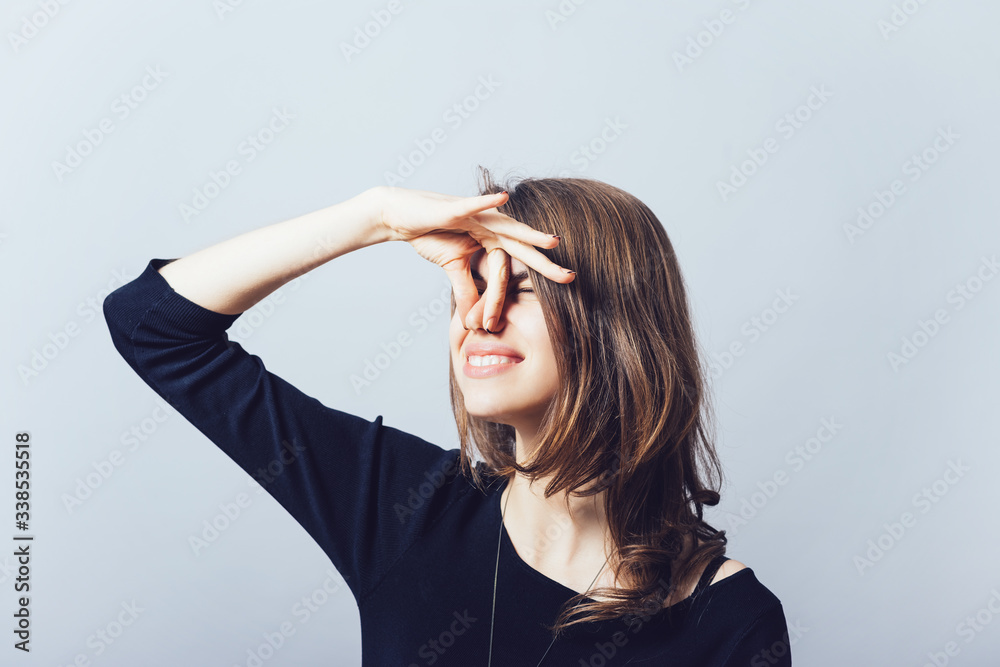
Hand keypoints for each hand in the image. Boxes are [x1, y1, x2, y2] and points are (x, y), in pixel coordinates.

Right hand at [368, 186, 574, 327]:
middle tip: (571, 277)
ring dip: (530, 233)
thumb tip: (475, 319)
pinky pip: (474, 205)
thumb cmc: (430, 234)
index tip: (545, 297)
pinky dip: (488, 202)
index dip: (531, 279)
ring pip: (507, 226)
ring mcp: (474, 215)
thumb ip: (467, 289)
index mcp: (491, 239)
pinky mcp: (455, 208)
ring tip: (553, 241)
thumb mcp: (453, 268)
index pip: (517, 262)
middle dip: (546, 263)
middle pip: (523, 246)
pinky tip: (504, 198)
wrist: (401, 216)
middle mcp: (489, 226)